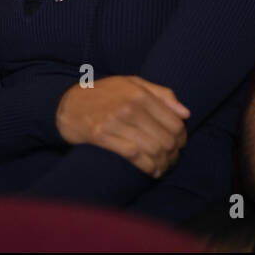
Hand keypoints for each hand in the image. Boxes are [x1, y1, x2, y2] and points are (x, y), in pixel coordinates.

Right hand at [55, 75, 190, 177]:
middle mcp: (129, 107)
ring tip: (164, 166)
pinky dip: (148, 167)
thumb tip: (185, 113)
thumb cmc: (104, 93)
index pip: (174, 122)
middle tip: (173, 158)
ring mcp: (115, 122)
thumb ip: (161, 94)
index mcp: (140, 93)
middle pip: (166, 138)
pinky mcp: (102, 136)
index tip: (180, 144)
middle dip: (174, 153)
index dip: (181, 137)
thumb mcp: (132, 83)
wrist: (68, 104)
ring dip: (163, 163)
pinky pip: (134, 156)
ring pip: (152, 149)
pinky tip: (152, 171)